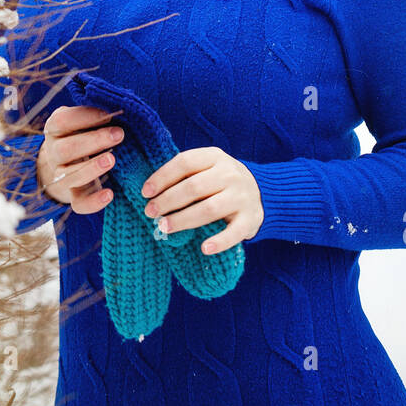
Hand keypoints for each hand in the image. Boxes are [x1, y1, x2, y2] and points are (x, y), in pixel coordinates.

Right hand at [36, 103, 123, 213]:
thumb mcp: (82, 120)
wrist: (64, 165)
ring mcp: (61, 177)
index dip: (84, 117)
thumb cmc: (80, 135)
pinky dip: (93, 202)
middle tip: (118, 134)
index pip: (62, 121)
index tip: (108, 115)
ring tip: (112, 159)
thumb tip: (117, 104)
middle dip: (93, 141)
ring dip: (91, 168)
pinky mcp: (73, 197)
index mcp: (55, 130)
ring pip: (69, 176)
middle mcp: (54, 154)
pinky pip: (78, 204)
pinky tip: (109, 194)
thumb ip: (95, 113)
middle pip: (65, 149)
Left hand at [140, 147, 263, 253]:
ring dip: (183, 220)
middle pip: (193, 187)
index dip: (162, 177)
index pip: (185, 162)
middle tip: (150, 212)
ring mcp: (242, 196)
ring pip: (209, 209)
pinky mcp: (251, 218)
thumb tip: (150, 192)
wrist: (260, 191)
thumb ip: (184, 176)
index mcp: (215, 157)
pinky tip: (204, 249)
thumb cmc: (219, 181)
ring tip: (164, 227)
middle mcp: (230, 173)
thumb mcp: (206, 168)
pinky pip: (234, 232)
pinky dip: (220, 242)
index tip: (146, 192)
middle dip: (167, 201)